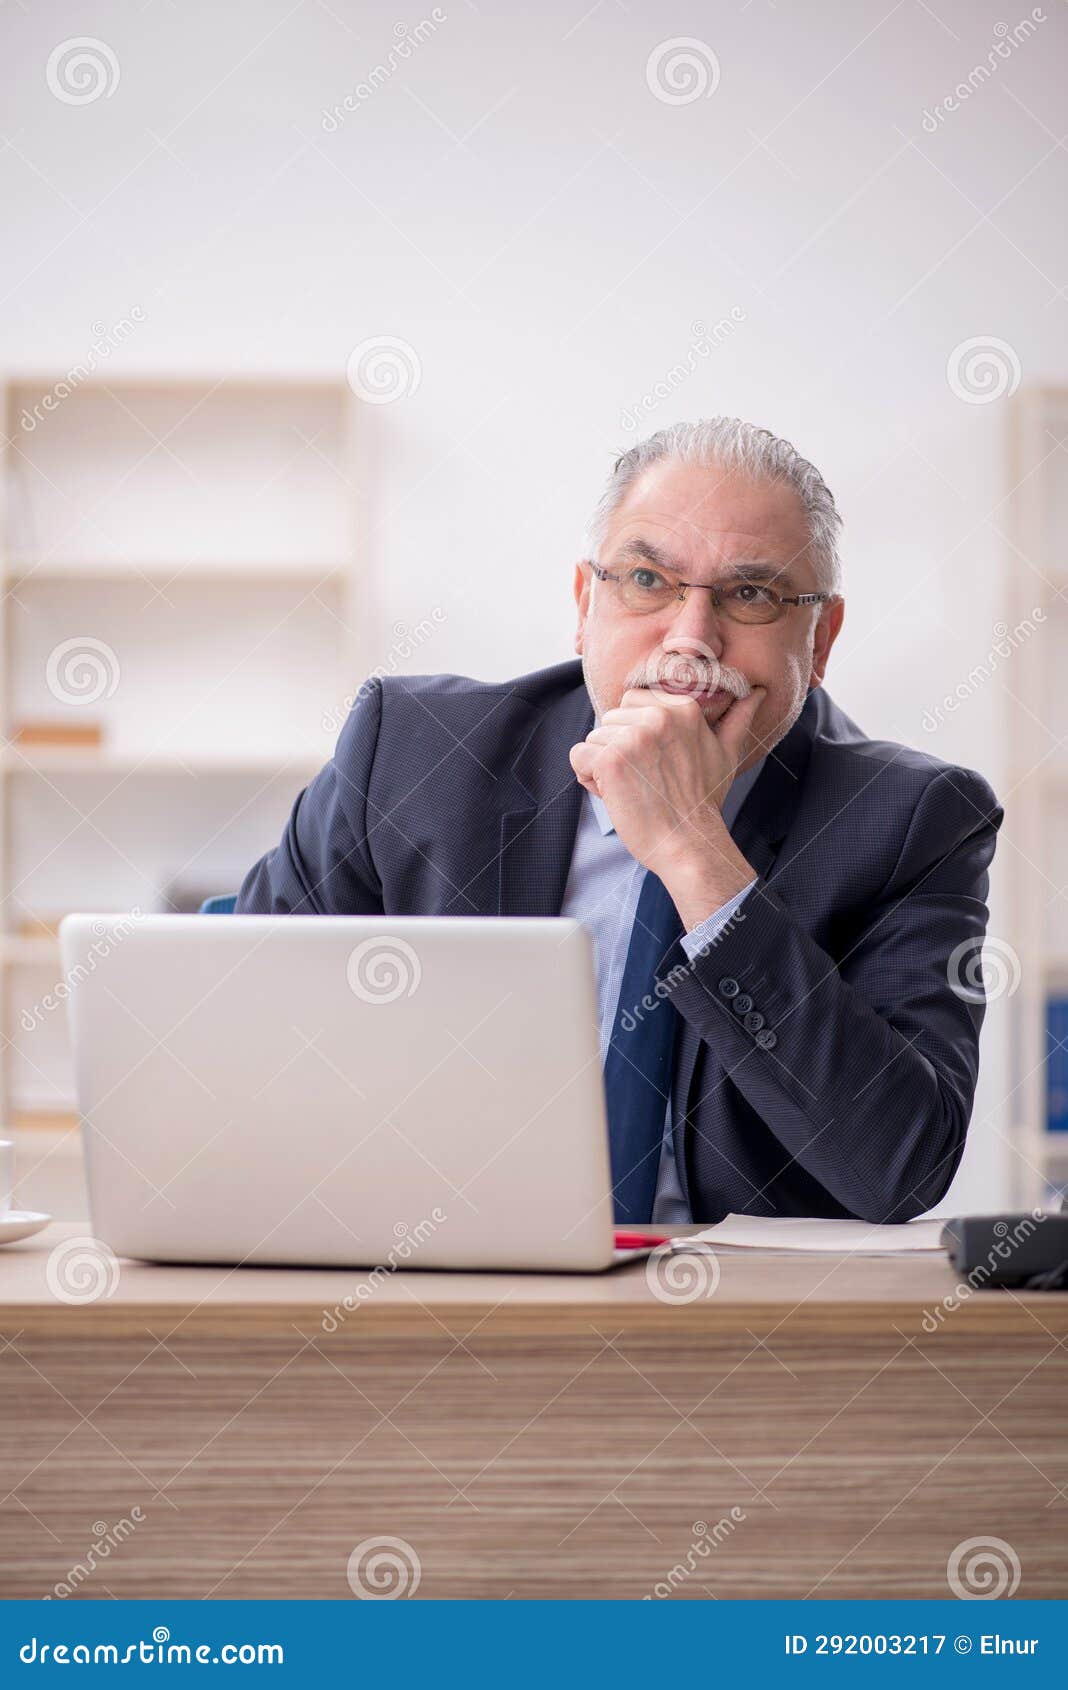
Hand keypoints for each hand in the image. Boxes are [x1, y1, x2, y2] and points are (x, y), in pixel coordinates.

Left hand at [569, 686, 765, 921]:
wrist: (688, 843)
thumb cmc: (702, 802)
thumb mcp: (726, 754)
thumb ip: (738, 719)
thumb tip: (758, 692)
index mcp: (682, 708)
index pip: (632, 702)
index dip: (635, 733)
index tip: (654, 761)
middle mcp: (657, 716)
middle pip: (609, 719)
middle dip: (617, 748)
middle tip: (645, 779)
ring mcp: (632, 737)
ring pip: (593, 739)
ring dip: (602, 766)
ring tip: (633, 789)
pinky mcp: (610, 760)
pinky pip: (578, 756)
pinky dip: (587, 778)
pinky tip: (614, 794)